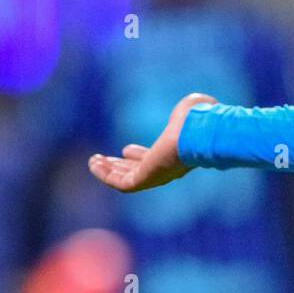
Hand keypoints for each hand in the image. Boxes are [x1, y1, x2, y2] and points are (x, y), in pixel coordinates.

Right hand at [88, 92, 216, 192]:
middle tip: (103, 158)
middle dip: (121, 166)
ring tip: (93, 160)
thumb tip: (188, 108)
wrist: (200, 132)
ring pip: (128, 180)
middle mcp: (168, 167)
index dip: (140, 157)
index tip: (126, 150)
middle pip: (140, 172)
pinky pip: (122, 184)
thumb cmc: (198, 118)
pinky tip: (93, 163)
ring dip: (109, 171)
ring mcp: (158, 175)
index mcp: (178, 153)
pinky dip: (105, 176)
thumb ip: (186, 110)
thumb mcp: (191, 109)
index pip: (156, 160)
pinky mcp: (147, 179)